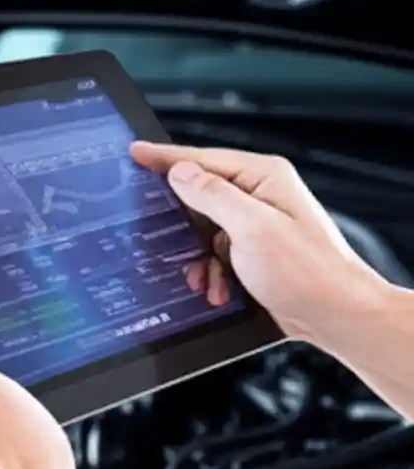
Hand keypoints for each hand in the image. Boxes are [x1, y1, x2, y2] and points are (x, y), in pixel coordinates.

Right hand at [130, 142, 389, 342]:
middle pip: (198, 196)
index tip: (135, 154)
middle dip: (181, 225)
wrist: (333, 314)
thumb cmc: (308, 271)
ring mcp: (256, 224)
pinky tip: (218, 288)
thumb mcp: (253, 228)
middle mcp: (260, 196)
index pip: (202, 159)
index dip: (164, 158)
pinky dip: (209, 272)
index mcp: (263, 178)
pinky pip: (213, 254)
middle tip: (161, 237)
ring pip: (202, 231)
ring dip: (197, 257)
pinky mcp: (252, 250)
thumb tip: (180, 172)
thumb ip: (213, 195)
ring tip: (204, 276)